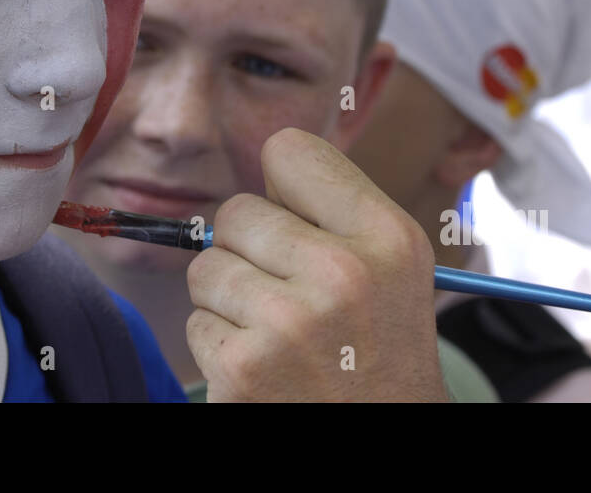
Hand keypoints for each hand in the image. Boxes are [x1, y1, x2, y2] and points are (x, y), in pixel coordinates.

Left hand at [185, 127, 446, 401]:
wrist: (385, 442)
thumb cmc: (380, 351)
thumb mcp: (394, 268)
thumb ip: (334, 210)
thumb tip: (262, 174)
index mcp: (387, 236)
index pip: (288, 149)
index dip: (284, 187)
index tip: (300, 222)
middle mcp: (341, 274)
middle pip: (235, 211)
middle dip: (250, 250)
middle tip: (292, 294)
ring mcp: (287, 324)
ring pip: (206, 267)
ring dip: (231, 300)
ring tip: (281, 335)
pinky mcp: (241, 370)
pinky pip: (195, 322)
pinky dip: (221, 346)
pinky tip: (267, 368)